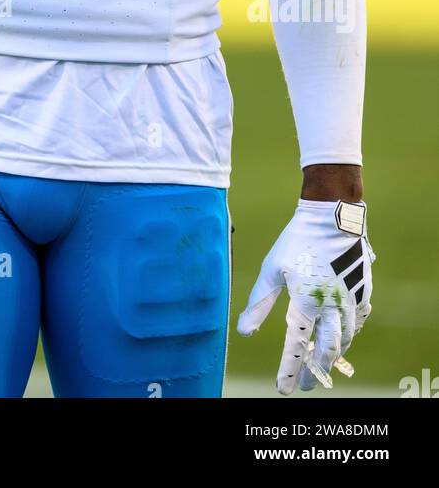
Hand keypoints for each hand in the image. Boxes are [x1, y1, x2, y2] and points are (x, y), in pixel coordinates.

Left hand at [237, 199, 374, 393]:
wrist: (332, 216)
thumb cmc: (297, 240)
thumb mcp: (272, 270)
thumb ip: (259, 303)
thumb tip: (244, 332)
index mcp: (305, 302)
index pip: (296, 346)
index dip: (289, 370)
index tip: (284, 389)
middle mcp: (331, 306)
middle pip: (326, 351)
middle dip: (315, 371)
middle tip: (306, 384)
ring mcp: (350, 300)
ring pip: (344, 339)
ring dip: (332, 355)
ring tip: (320, 362)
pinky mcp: (363, 292)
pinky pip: (357, 321)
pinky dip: (348, 333)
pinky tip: (342, 336)